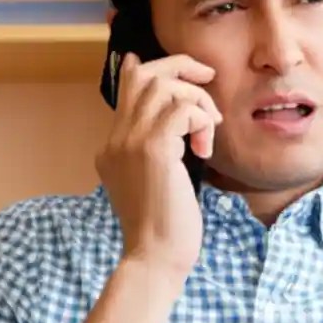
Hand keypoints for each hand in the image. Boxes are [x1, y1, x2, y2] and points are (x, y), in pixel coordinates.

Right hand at [94, 52, 221, 278]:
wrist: (155, 257)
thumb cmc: (166, 227)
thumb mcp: (158, 181)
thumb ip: (160, 150)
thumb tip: (181, 126)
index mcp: (114, 146)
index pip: (128, 87)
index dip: (153, 66)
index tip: (186, 69)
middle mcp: (116, 139)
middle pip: (144, 74)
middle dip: (181, 66)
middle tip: (208, 79)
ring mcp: (130, 142)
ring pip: (164, 86)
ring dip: (197, 100)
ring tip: (209, 129)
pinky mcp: (153, 150)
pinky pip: (182, 109)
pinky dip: (202, 121)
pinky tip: (205, 150)